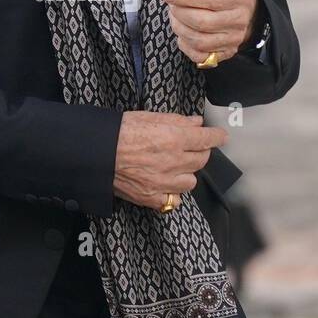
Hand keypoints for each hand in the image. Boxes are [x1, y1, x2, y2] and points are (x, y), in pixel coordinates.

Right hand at [113, 110, 227, 209]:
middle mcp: (174, 161)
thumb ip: (177, 121)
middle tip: (189, 147)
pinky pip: (173, 200)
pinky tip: (164, 184)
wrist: (96, 153)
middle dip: (199, 152)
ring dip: (186, 173)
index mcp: (174, 138)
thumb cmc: (119, 131)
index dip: (217, 136)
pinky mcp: (153, 197)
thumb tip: (197, 123)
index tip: (220, 136)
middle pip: (202, 160)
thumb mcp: (149, 116)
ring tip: (174, 166)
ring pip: (191, 181)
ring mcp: (164, 182)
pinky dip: (172, 193)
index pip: (208, 139)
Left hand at [162, 0, 258, 65]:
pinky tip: (183, 33)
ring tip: (175, 17)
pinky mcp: (227, 51)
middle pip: (202, 22)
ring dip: (180, 29)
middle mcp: (238, 19)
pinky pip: (201, 56)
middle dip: (179, 13)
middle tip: (172, 5)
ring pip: (199, 41)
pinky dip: (186, 46)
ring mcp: (233, 38)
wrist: (252, 9)